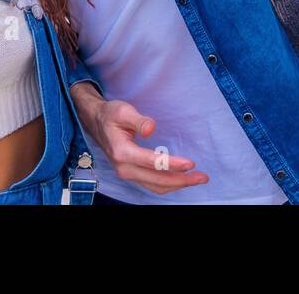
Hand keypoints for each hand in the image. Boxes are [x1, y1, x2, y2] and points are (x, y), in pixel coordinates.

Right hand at [72, 86, 207, 194]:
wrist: (96, 123)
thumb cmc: (111, 115)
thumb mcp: (123, 111)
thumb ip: (138, 120)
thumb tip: (151, 128)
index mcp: (122, 152)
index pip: (152, 162)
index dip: (172, 164)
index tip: (191, 163)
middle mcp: (124, 168)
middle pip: (157, 180)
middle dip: (182, 180)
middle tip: (203, 176)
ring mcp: (127, 173)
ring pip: (156, 186)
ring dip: (178, 185)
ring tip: (198, 179)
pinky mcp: (132, 174)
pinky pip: (152, 185)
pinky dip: (168, 184)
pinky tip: (182, 179)